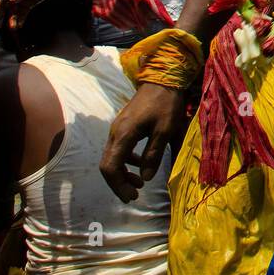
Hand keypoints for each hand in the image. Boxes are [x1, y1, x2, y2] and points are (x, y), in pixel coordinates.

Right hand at [0, 0, 58, 25]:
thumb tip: (11, 0)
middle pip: (5, 7)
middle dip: (1, 16)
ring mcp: (21, 0)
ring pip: (14, 12)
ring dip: (12, 20)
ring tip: (12, 28)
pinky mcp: (28, 4)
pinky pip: (22, 13)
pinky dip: (21, 19)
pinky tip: (19, 26)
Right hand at [100, 82, 189, 201]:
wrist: (163, 78)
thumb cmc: (166, 103)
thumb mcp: (165, 130)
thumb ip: (153, 155)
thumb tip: (145, 179)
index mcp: (123, 135)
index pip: (110, 167)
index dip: (118, 185)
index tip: (133, 195)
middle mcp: (115, 132)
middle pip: (107, 165)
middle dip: (118, 183)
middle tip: (134, 196)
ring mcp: (117, 128)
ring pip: (112, 158)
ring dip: (122, 174)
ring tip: (139, 185)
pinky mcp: (123, 126)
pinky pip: (118, 149)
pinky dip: (125, 161)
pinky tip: (138, 165)